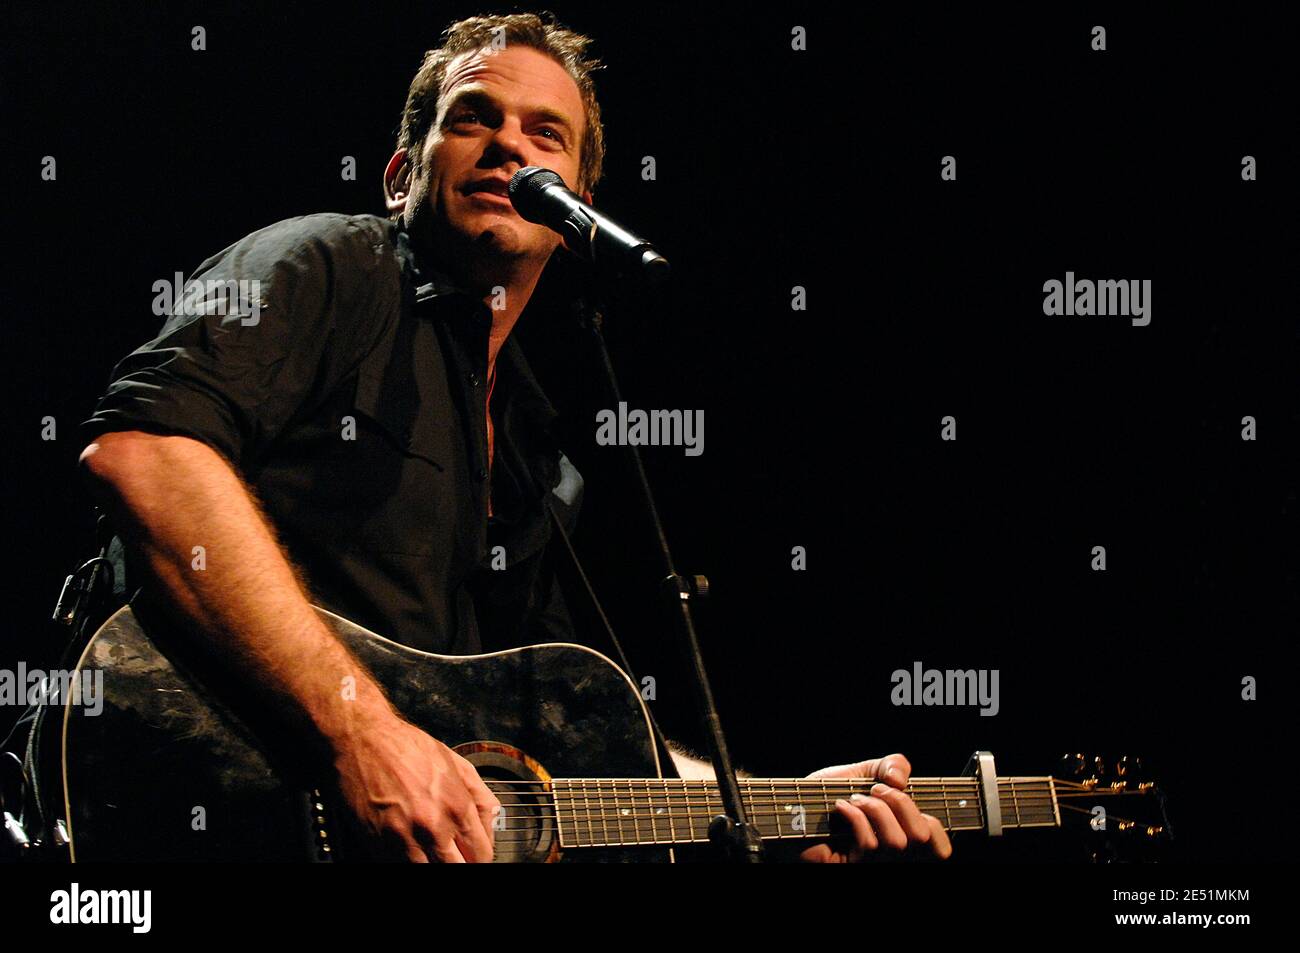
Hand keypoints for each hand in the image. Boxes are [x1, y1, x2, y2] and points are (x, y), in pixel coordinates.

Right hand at [332, 717, 501, 862]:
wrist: (363, 740)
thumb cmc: (406, 747)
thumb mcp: (456, 762)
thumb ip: (480, 795)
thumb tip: (492, 820)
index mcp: (457, 806)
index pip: (482, 853)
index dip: (482, 856)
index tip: (477, 854)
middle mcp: (433, 827)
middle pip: (458, 868)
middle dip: (461, 863)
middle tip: (457, 855)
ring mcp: (405, 840)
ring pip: (429, 871)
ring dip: (433, 863)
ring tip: (432, 851)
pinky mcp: (378, 846)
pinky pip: (400, 866)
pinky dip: (409, 860)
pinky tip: (411, 848)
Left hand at [799, 753, 952, 862]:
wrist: (790, 806)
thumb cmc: (827, 794)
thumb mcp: (864, 771)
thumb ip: (892, 766)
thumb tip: (900, 779)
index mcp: (902, 836)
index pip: (940, 847)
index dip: (930, 821)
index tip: (900, 795)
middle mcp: (892, 856)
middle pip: (921, 837)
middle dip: (899, 803)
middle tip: (875, 790)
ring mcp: (872, 864)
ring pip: (895, 841)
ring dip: (873, 808)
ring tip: (854, 799)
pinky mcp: (851, 866)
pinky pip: (868, 843)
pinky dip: (854, 815)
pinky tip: (840, 808)